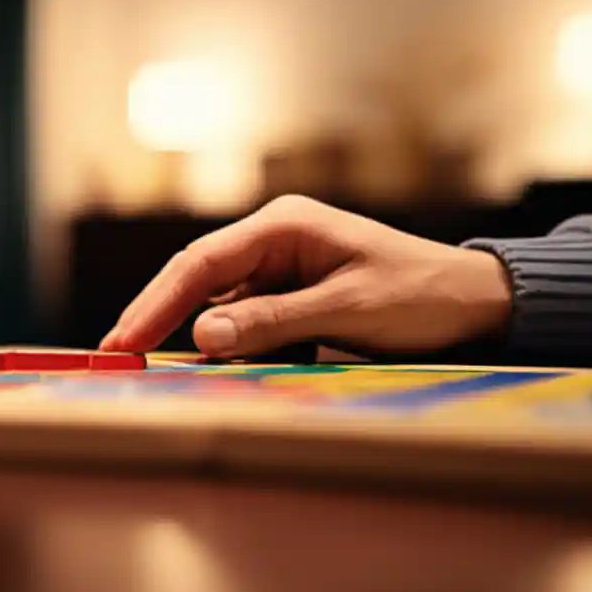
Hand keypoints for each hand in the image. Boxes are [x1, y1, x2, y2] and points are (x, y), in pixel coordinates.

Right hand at [100, 195, 512, 356]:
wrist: (478, 303)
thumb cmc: (422, 295)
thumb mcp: (347, 309)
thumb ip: (273, 320)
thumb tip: (203, 334)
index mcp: (285, 225)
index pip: (202, 262)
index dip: (157, 302)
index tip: (124, 339)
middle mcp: (275, 240)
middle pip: (198, 278)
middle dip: (157, 315)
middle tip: (114, 355)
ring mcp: (282, 268)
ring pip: (218, 302)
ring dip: (191, 334)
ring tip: (149, 365)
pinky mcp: (292, 296)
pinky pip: (246, 320)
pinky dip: (227, 344)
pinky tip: (209, 366)